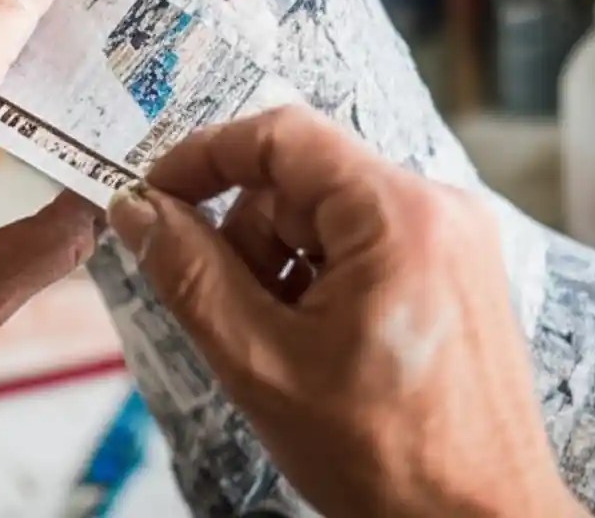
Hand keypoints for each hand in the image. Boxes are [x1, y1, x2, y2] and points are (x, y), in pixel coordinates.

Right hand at [107, 107, 581, 516]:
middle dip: (247, 238)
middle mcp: (440, 208)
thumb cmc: (388, 459)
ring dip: (281, 266)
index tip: (156, 199)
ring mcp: (455, 239)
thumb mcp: (261, 362)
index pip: (282, 135)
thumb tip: (138, 211)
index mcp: (400, 216)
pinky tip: (318, 345)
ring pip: (327, 215)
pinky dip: (320, 280)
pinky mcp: (455, 271)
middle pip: (301, 180)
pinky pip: (363, 244)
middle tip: (233, 314)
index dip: (204, 157)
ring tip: (284, 346)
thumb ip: (189, 274)